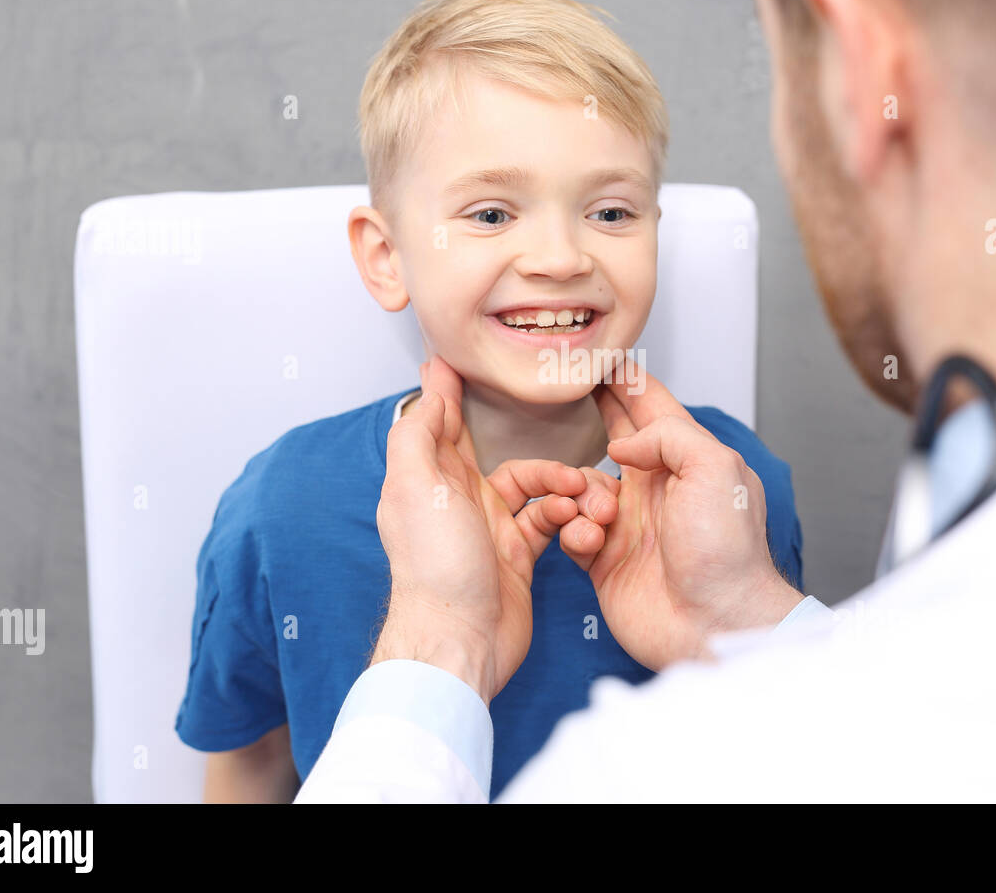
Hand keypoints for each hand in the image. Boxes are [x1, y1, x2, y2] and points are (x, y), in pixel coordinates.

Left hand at [372, 356, 616, 700]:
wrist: (460, 637)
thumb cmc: (433, 566)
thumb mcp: (415, 486)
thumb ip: (419, 435)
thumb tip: (430, 392)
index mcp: (430, 479)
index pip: (442, 422)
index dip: (451, 390)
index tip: (459, 360)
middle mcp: (459, 500)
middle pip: (497, 452)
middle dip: (531, 439)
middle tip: (562, 423)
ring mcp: (491, 528)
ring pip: (535, 487)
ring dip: (560, 483)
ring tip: (579, 490)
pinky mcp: (518, 555)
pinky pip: (550, 522)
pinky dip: (567, 516)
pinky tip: (578, 518)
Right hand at [567, 369, 804, 670]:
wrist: (714, 622)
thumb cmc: (726, 551)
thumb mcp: (714, 469)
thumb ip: (668, 435)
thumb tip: (623, 444)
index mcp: (686, 462)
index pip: (652, 407)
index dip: (626, 380)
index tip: (599, 354)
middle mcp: (655, 489)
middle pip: (611, 440)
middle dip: (588, 418)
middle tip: (557, 395)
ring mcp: (628, 525)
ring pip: (581, 489)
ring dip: (582, 495)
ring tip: (602, 515)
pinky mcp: (604, 561)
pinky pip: (569, 532)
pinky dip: (572, 531)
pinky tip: (590, 541)